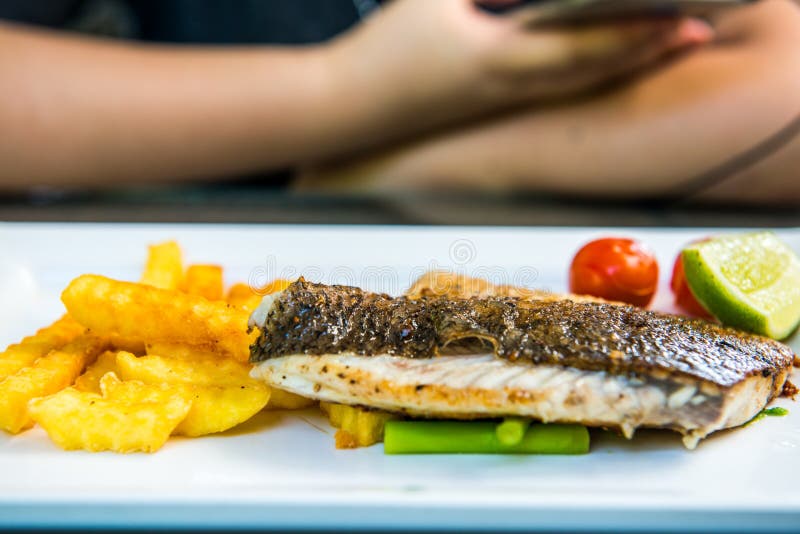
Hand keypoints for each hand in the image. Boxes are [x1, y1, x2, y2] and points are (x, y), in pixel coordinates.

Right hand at [326, 0, 712, 129]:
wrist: (346, 110)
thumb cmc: (380, 53)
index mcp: (497, 59)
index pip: (583, 44)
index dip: (635, 32)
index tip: (681, 19)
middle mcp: (509, 88)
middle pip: (592, 70)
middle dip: (644, 51)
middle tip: (693, 36)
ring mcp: (501, 104)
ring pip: (575, 83)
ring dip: (620, 65)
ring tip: (656, 48)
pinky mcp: (488, 108)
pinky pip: (549, 90)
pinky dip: (584, 74)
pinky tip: (594, 65)